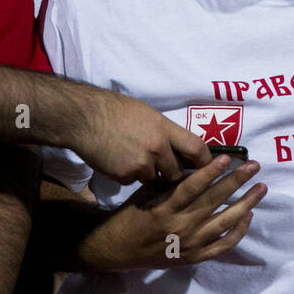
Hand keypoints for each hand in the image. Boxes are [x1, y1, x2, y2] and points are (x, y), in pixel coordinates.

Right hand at [77, 88, 211, 185]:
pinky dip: (131, 176)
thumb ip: (166, 132)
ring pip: (155, 180)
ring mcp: (140, 164)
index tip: (209, 167)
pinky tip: (120, 162)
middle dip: (173, 174)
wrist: (84, 119)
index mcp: (165, 129)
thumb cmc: (116, 111)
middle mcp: (157, 148)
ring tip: (136, 159)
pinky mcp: (124, 176)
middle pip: (177, 173)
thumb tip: (181, 147)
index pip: (196, 148)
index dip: (205, 161)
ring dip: (150, 175)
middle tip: (166, 170)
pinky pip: (134, 182)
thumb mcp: (148, 115)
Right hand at [93, 155, 266, 269]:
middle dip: (236, 181)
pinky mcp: (194, 257)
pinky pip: (222, 246)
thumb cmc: (133, 215)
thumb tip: (199, 165)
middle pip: (213, 201)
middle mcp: (179, 227)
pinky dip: (238, 232)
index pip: (192, 187)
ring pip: (224, 223)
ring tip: (261, 188)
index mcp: (164, 208)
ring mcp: (189, 244)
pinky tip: (249, 216)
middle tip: (254, 166)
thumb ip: (172, 182)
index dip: (210, 172)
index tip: (228, 158)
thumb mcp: (147, 193)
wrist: (119, 249)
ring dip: (245, 204)